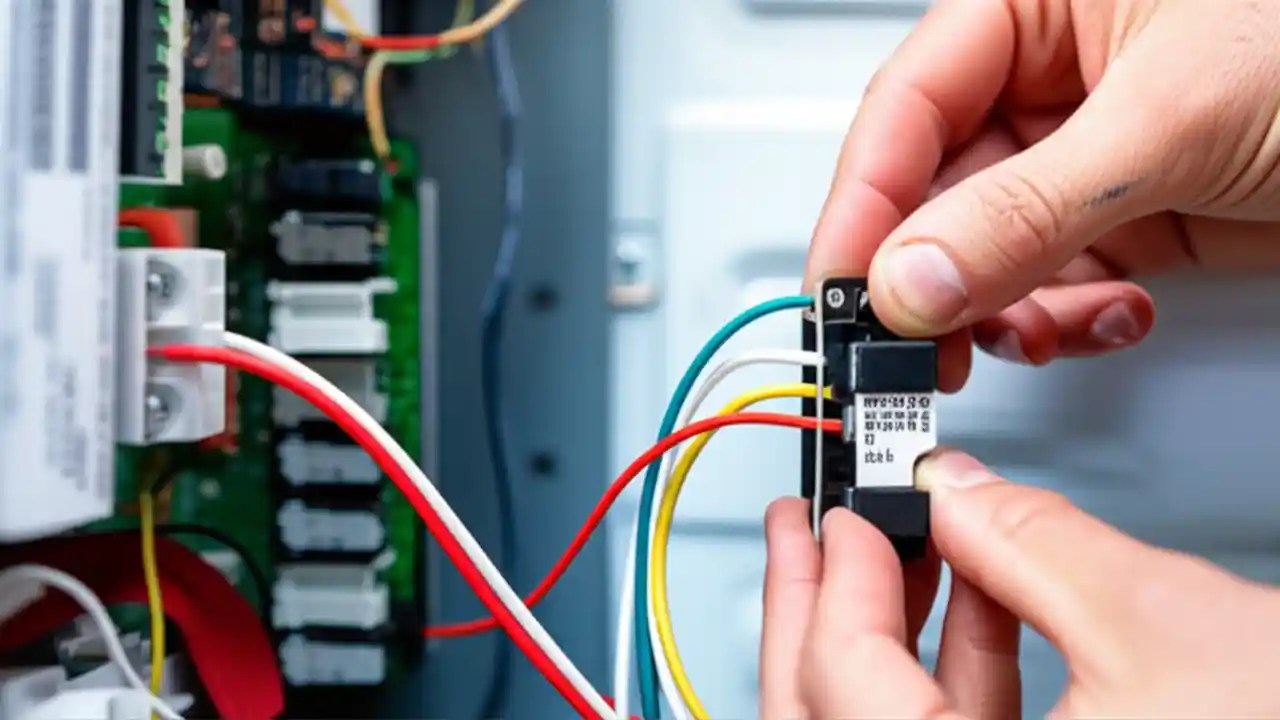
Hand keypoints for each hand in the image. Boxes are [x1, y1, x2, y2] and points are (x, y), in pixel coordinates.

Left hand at [760, 449, 1279, 718]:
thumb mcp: (1159, 626)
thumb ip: (1029, 543)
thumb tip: (952, 490)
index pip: (844, 688)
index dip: (834, 583)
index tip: (842, 512)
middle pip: (837, 716)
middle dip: (820, 613)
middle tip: (810, 533)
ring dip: (889, 633)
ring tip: (882, 546)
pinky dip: (959, 673)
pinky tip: (973, 600)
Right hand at [808, 0, 1279, 389]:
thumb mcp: (1168, 118)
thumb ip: (1021, 208)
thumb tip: (910, 277)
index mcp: (1036, 3)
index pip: (906, 104)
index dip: (863, 202)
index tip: (843, 288)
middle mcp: (1055, 75)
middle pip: (940, 186)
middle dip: (933, 274)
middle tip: (914, 345)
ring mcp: (1094, 151)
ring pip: (992, 248)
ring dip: (1004, 308)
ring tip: (1029, 333)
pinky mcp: (1138, 214)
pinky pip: (1058, 278)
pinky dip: (1068, 316)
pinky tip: (1104, 314)